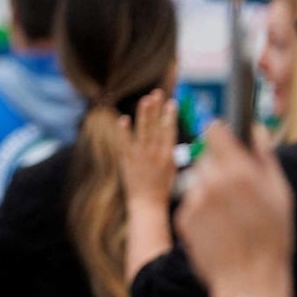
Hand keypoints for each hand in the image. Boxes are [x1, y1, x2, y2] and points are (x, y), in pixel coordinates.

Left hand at [120, 90, 177, 209]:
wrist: (147, 203)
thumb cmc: (162, 187)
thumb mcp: (171, 168)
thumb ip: (169, 150)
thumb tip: (169, 132)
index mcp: (168, 155)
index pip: (170, 131)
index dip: (171, 116)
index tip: (172, 102)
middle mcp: (155, 153)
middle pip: (156, 126)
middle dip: (157, 109)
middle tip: (157, 93)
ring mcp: (140, 156)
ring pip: (142, 131)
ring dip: (144, 114)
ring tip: (145, 100)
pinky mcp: (127, 160)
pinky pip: (125, 142)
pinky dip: (124, 131)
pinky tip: (124, 119)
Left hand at [176, 123, 293, 296]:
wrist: (249, 279)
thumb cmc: (271, 238)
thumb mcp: (280, 195)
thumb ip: (266, 157)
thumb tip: (256, 129)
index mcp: (238, 172)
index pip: (214, 132)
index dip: (219, 133)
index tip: (224, 138)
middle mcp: (212, 182)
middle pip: (205, 156)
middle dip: (218, 166)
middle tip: (235, 188)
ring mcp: (194, 200)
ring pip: (197, 180)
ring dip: (208, 188)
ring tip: (229, 213)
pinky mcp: (183, 217)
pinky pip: (190, 202)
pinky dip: (201, 209)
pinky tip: (218, 226)